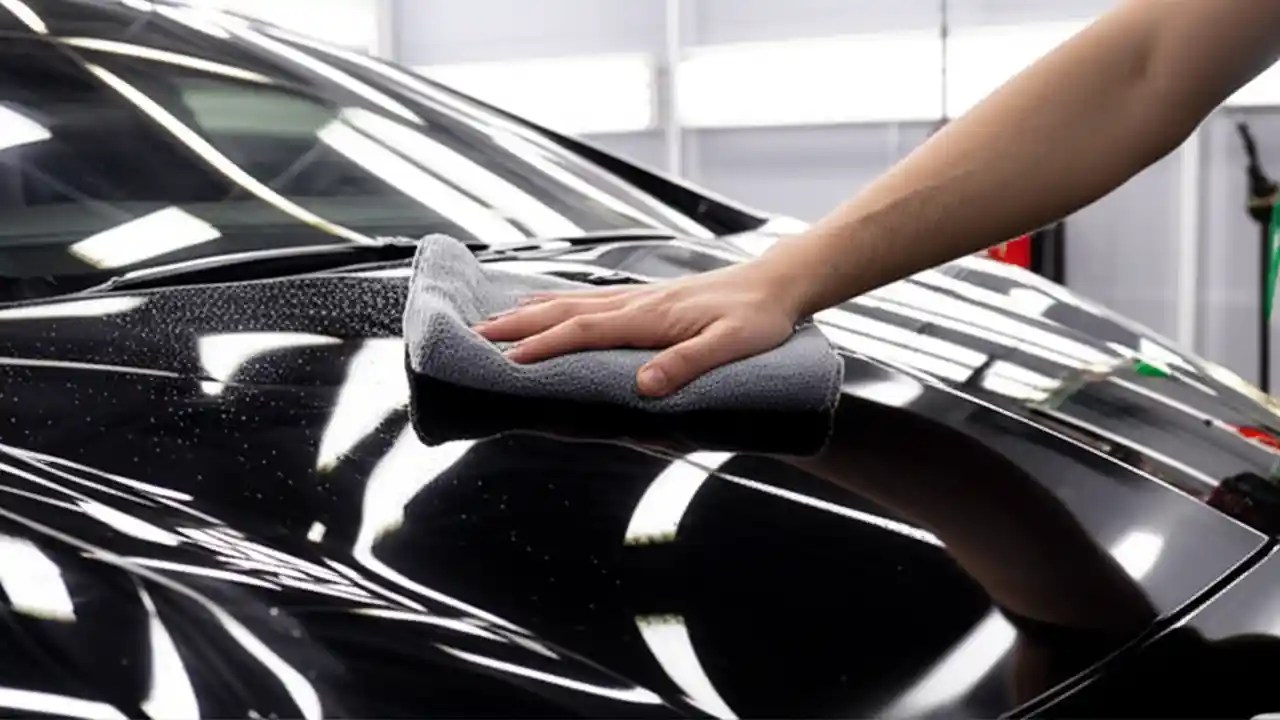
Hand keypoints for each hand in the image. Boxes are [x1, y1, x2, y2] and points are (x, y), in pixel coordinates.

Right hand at [472, 261, 804, 396]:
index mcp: (651, 317)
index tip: (510, 359)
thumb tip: (643, 388)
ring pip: (571, 300)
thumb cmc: (758, 318)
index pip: (586, 330)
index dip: (546, 345)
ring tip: (493, 319)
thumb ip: (688, 364)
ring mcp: (638, 297)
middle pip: (565, 311)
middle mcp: (637, 303)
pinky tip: (542, 302)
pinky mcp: (644, 298)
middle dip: (519, 324)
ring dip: (530, 311)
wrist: (777, 283)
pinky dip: (556, 299)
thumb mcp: (732, 346)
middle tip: (477, 335)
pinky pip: (588, 296)